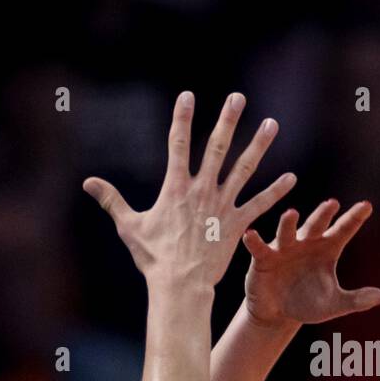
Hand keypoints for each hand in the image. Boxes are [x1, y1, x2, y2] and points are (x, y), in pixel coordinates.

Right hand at [85, 91, 293, 287]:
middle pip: (217, 148)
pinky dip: (276, 191)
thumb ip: (111, 200)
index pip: (178, 144)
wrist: (180, 285)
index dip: (182, 118)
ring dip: (259, 145)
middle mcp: (201, 190)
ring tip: (272, 124)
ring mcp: (222, 206)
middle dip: (227, 120)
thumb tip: (87, 182)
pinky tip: (292, 178)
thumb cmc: (153, 257)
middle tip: (238, 97)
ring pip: (244, 169)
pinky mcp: (237, 224)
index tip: (188, 95)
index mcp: (176, 187)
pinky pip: (260, 204)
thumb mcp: (129, 226)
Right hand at [243, 200, 379, 325]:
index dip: (354, 218)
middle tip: (331, 204)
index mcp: (327, 249)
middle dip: (323, 215)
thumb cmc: (308, 303)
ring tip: (292, 214)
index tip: (367, 206)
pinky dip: (255, 241)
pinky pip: (259, 248)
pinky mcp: (263, 259)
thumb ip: (356, 300)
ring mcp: (284, 248)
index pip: (343, 230)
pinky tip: (251, 234)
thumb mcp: (334, 304)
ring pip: (287, 232)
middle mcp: (306, 243)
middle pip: (316, 226)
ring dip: (289, 224)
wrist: (278, 313)